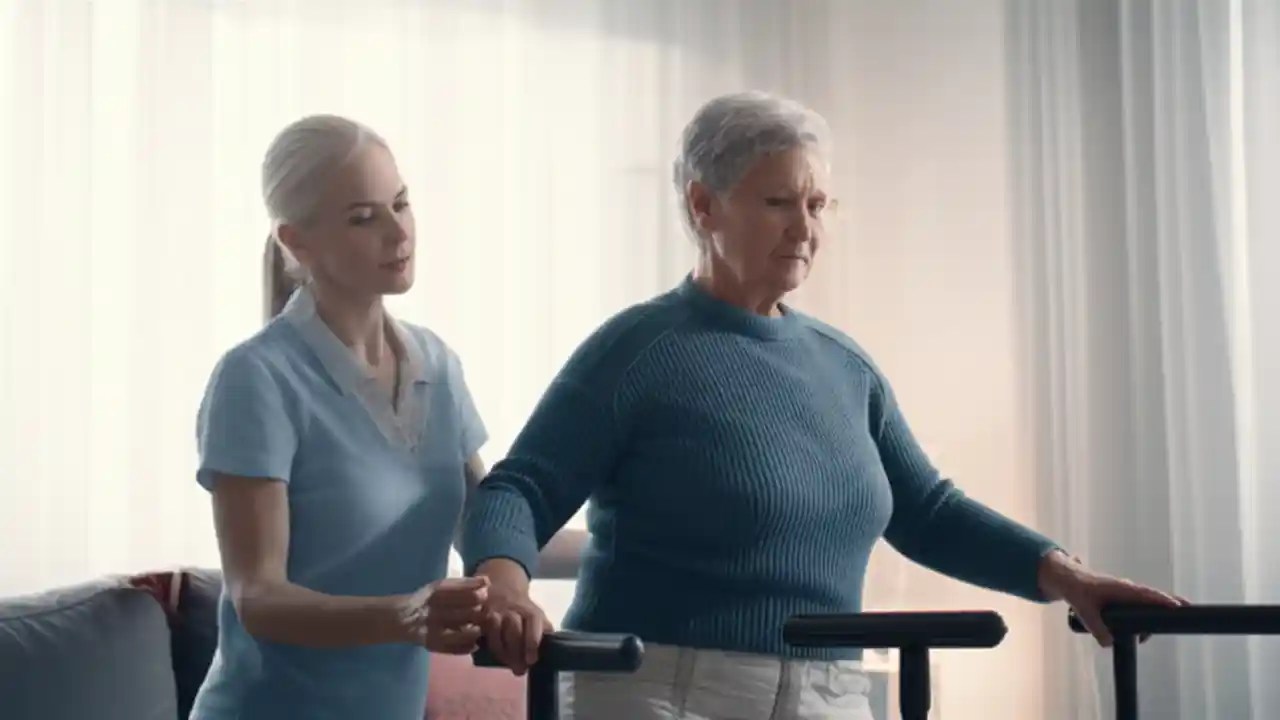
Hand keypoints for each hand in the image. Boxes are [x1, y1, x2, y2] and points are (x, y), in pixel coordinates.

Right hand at [399, 576, 489, 653]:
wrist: (403, 618)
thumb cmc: (429, 599)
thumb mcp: (442, 586)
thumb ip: (464, 583)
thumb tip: (486, 581)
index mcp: (437, 592)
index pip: (469, 593)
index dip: (481, 595)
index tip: (485, 594)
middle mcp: (435, 610)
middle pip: (470, 612)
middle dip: (482, 612)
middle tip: (484, 611)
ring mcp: (434, 630)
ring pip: (466, 632)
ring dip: (477, 629)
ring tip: (478, 627)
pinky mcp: (434, 645)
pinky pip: (458, 648)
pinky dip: (469, 645)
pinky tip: (473, 642)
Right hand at [480, 578, 552, 675]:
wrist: (503, 590)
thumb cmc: (523, 612)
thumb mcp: (538, 617)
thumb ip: (544, 630)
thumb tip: (551, 649)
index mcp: (530, 611)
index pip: (533, 622)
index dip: (532, 641)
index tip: (532, 661)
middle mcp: (512, 610)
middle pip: (514, 630)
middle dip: (516, 652)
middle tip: (519, 670)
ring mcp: (494, 612)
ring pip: (496, 631)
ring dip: (502, 651)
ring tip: (507, 664)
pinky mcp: (480, 617)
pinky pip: (481, 632)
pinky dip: (488, 646)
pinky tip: (493, 655)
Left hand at [1038, 550, 1188, 645]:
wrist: (1070, 580)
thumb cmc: (1079, 592)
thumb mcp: (1085, 611)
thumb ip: (1097, 628)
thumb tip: (1109, 644)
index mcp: (1122, 588)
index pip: (1147, 595)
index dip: (1162, 600)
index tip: (1178, 606)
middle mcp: (1129, 589)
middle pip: (1155, 597)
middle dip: (1172, 603)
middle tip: (1189, 609)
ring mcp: (1128, 594)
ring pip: (1148, 604)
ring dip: (1157, 615)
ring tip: (1160, 632)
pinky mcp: (1125, 600)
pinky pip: (1141, 607)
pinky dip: (1147, 616)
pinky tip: (1144, 634)